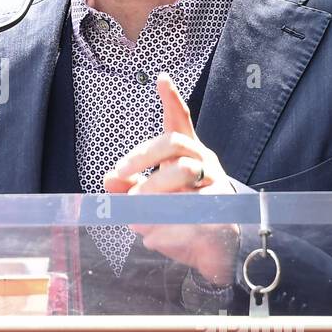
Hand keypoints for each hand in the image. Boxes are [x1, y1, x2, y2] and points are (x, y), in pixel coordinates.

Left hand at [103, 73, 240, 285]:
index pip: (181, 122)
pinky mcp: (223, 208)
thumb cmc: (179, 218)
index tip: (161, 79)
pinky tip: (153, 239)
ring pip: (183, 172)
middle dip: (143, 158)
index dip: (172, 100)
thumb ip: (129, 188)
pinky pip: (192, 209)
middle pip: (174, 144)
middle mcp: (205, 162)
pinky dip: (166, 227)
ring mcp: (217, 182)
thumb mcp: (149, 200)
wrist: (215, 252)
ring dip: (153, 192)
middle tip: (120, 177)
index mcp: (187, 155)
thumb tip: (107, 179)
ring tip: (135, 218)